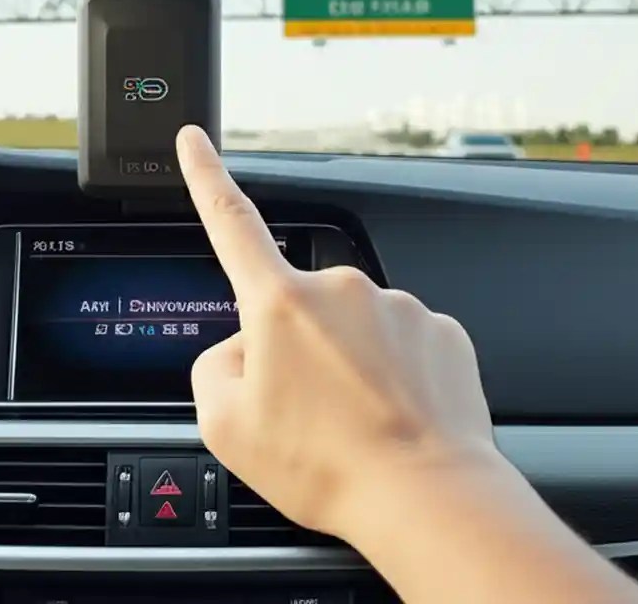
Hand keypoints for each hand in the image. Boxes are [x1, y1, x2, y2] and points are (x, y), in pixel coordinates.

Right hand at [177, 125, 498, 540]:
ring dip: (346, 369)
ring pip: (352, 332)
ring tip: (353, 427)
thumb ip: (213, 371)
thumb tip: (240, 352)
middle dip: (292, 352)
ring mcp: (398, 307)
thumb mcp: (226, 427)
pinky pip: (400, 347)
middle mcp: (341, 290)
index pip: (231, 222)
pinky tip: (390, 420)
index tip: (194, 139)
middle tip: (304, 415)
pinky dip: (390, 379)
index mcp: (279, 304)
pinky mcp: (442, 332)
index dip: (206, 177)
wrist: (425, 497)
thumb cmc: (327, 466)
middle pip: (294, 311)